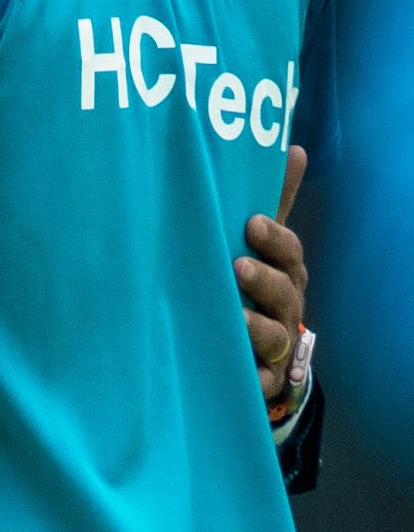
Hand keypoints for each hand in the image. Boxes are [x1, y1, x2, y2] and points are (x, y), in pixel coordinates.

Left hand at [236, 145, 307, 402]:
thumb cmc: (249, 284)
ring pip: (274, 336)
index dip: (274, 239)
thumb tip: (295, 148)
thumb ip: (272, 202)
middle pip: (284, 292)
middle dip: (264, 279)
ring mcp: (275, 345)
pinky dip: (253, 380)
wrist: (248, 351)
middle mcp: (284, 307)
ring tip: (236, 318)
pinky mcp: (261, 379)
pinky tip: (242, 374)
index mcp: (284, 272)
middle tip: (238, 267)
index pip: (288, 252)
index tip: (251, 223)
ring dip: (257, 327)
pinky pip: (261, 382)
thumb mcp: (257, 244)